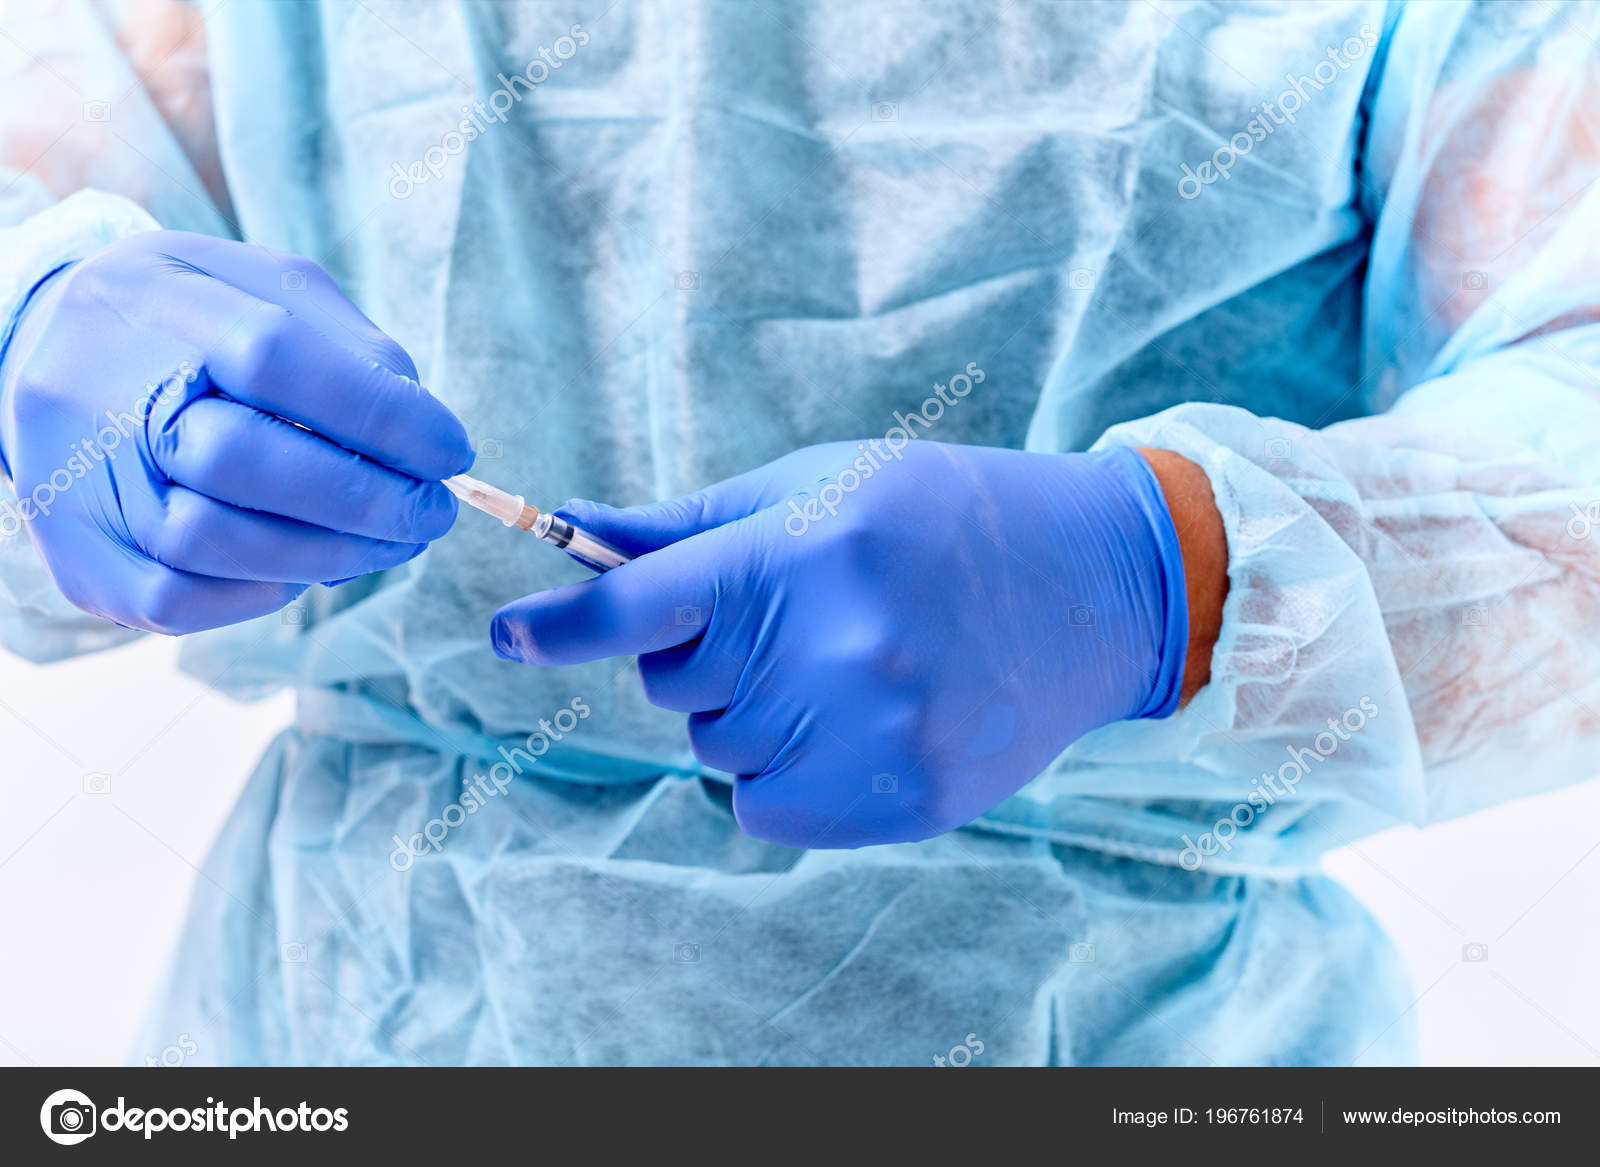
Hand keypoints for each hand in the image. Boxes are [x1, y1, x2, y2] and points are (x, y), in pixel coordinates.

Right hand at [0, 231, 472, 633]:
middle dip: (365, 497)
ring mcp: (76, 482)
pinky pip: (175, 601)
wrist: (48, 350)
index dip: (381, 414)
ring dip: (328, 553)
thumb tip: (422, 423)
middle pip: (241, 459)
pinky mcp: (77, 557)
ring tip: (389, 542)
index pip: (275, 357)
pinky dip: (260, 591)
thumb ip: (347, 342)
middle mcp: (95, 393)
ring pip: (212, 541)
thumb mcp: (263, 287)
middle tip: (432, 511)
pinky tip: (305, 565)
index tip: (452, 451)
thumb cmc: (189, 321)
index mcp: (154, 303)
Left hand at [491, 440, 1198, 847]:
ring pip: (719, 747)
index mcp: (806, 552)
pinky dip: (784, 772)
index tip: (506, 640)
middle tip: (794, 613)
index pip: (644, 606)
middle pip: (675, 684)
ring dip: (751, 711)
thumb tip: (578, 532)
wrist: (1095, 587)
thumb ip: (695, 526)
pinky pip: (764, 806)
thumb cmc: (944, 516)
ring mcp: (871, 733)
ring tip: (848, 661)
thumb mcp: (823, 486)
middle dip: (705, 651)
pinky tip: (856, 719)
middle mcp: (833, 648)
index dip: (563, 627)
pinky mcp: (900, 799)